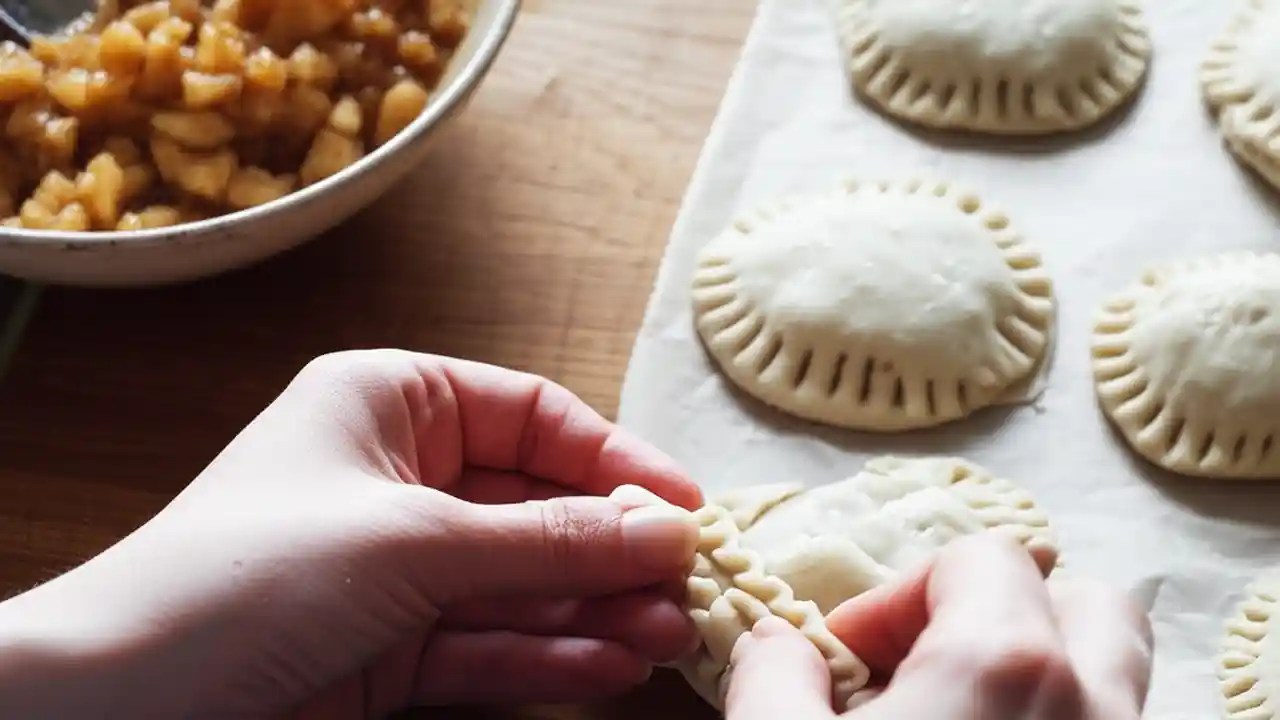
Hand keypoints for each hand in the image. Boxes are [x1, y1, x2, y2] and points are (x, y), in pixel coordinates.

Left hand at [0, 350, 702, 718]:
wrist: (122, 707)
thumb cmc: (250, 576)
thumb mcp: (415, 542)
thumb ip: (548, 540)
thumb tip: (666, 529)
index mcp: (391, 404)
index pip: (533, 417)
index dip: (616, 460)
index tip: (687, 507)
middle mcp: (399, 477)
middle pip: (537, 506)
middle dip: (612, 548)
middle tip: (687, 586)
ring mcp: (398, 568)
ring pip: (522, 582)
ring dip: (594, 609)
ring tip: (666, 635)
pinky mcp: (391, 647)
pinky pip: (489, 643)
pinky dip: (548, 657)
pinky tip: (610, 666)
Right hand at [726, 534, 1152, 719]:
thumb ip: (771, 675)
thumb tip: (774, 642)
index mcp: (1008, 666)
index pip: (978, 559)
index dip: (897, 597)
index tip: (843, 656)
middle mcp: (1093, 705)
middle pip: (1082, 604)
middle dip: (1002, 618)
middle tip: (925, 671)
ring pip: (1109, 676)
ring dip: (1035, 673)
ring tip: (955, 713)